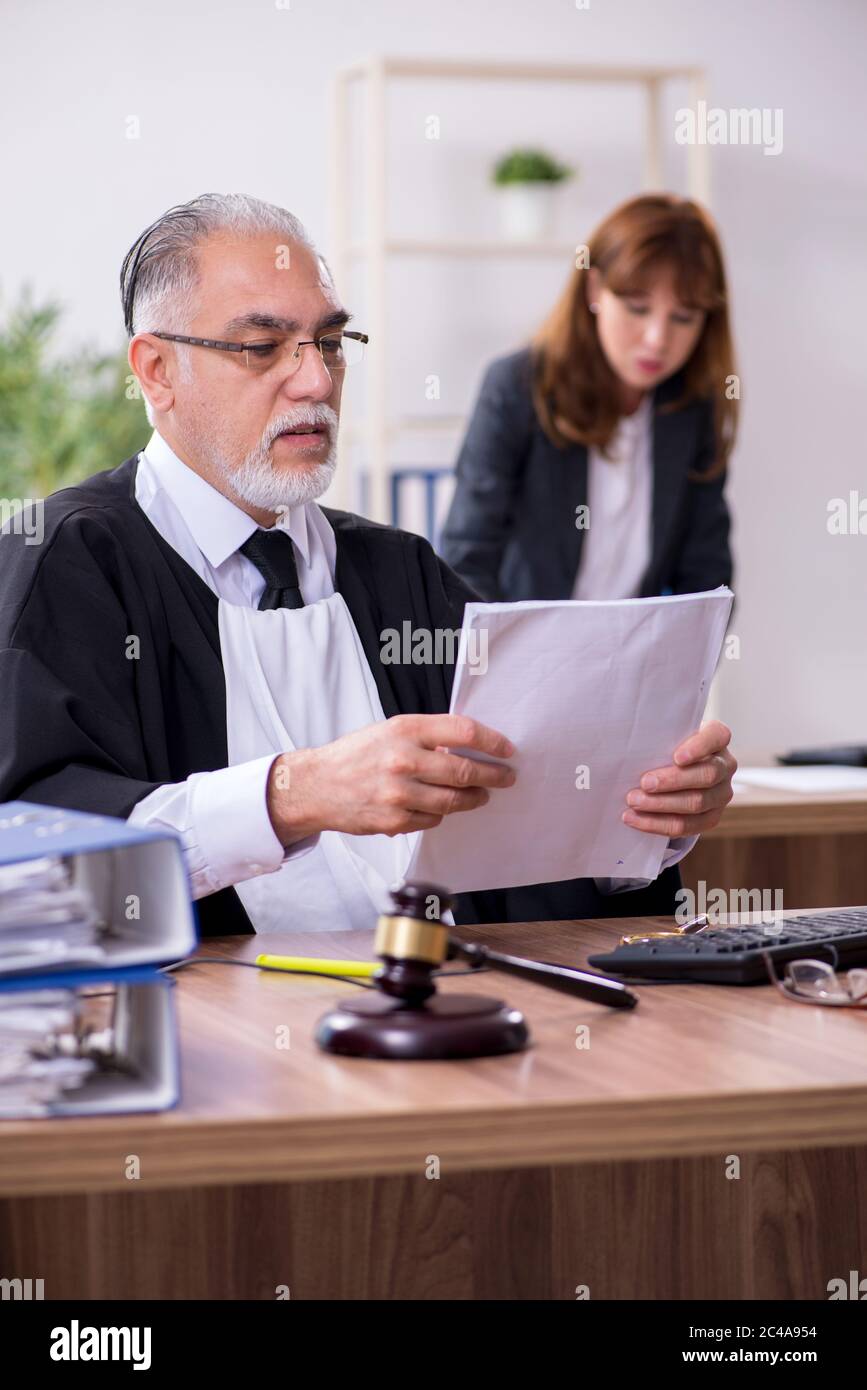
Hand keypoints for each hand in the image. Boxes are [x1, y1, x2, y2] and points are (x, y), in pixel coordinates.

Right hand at [267, 714, 515, 843]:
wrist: (317, 786)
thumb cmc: (356, 755)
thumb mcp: (389, 731)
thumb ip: (426, 736)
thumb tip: (467, 747)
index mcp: (404, 729)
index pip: (463, 731)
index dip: (492, 741)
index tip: (507, 749)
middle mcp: (403, 760)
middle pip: (464, 769)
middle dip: (493, 775)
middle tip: (506, 777)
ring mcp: (398, 793)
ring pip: (454, 800)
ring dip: (475, 798)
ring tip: (482, 794)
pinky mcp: (394, 820)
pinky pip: (433, 819)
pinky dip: (442, 813)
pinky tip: (442, 806)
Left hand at [621, 720, 736, 838]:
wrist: (671, 771)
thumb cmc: (665, 746)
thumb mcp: (665, 735)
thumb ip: (657, 737)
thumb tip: (631, 746)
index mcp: (717, 739)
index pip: (717, 737)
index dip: (699, 748)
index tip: (677, 757)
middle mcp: (725, 766)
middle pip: (706, 775)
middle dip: (673, 781)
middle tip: (645, 783)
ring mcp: (722, 794)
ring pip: (696, 803)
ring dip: (661, 805)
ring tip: (633, 801)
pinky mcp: (711, 817)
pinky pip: (686, 826)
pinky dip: (657, 824)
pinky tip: (634, 819)